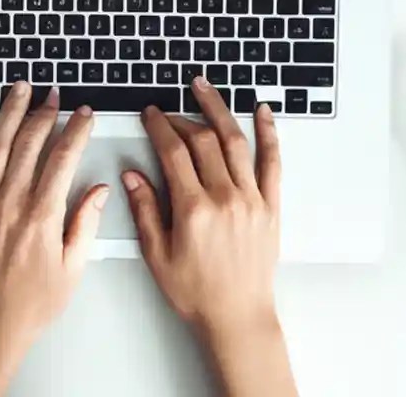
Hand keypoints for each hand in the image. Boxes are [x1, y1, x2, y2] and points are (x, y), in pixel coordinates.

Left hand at [0, 82, 108, 396]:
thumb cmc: (30, 304)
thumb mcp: (73, 268)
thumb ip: (86, 224)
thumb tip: (99, 191)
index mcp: (43, 217)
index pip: (63, 159)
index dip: (76, 130)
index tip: (84, 114)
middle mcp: (11, 204)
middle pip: (28, 144)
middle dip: (44, 113)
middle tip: (53, 95)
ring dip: (9, 114)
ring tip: (19, 90)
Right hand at [125, 76, 295, 396]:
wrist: (237, 316)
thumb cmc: (195, 292)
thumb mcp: (157, 254)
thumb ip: (146, 210)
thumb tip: (132, 175)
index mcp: (193, 209)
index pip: (173, 152)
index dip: (159, 126)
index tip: (151, 114)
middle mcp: (225, 198)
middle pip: (203, 141)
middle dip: (181, 118)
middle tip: (168, 111)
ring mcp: (252, 199)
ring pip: (236, 141)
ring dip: (219, 110)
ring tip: (204, 88)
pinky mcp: (271, 206)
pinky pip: (272, 162)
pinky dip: (269, 133)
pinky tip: (263, 112)